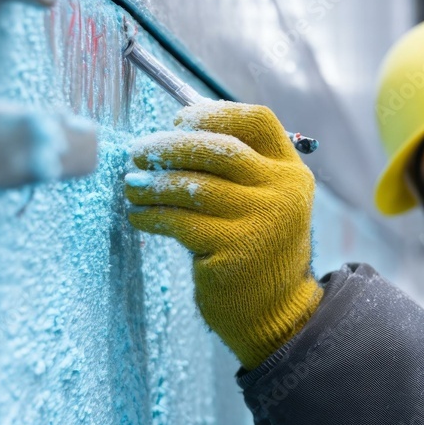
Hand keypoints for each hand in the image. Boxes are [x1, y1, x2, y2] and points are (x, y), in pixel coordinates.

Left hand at [123, 101, 321, 368]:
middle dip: (170, 147)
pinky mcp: (235, 251)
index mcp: (291, 172)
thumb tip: (171, 132)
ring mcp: (261, 222)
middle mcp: (283, 192)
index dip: (212, 114)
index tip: (177, 122)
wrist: (274, 310)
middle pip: (219, 148)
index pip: (257, 121)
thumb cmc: (255, 247)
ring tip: (132, 186)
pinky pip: (181, 222)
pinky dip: (153, 215)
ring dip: (153, 184)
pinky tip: (139, 216)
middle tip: (139, 153)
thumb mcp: (261, 201)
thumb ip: (234, 167)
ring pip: (194, 186)